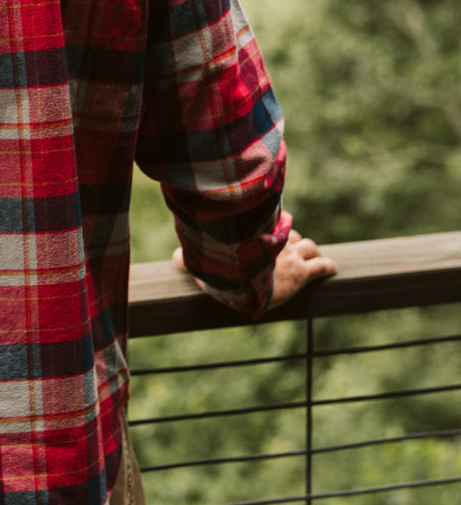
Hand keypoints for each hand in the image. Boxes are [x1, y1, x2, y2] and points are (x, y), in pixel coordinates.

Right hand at [173, 229, 337, 311]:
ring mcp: (291, 257)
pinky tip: (332, 271)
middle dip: (294, 241)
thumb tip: (173, 256)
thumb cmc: (221, 269)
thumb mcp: (204, 261)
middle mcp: (275, 241)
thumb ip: (189, 259)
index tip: (274, 234)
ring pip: (309, 247)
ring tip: (312, 258)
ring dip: (311, 252)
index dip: (275, 228)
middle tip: (291, 250)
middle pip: (293, 234)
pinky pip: (322, 267)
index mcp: (255, 237)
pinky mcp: (303, 273)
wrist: (242, 281)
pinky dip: (328, 267)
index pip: (272, 223)